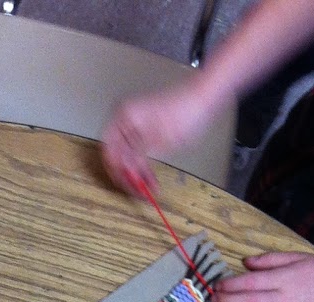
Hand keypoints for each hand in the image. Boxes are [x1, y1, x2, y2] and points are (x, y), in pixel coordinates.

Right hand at [101, 83, 215, 195]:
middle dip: (127, 175)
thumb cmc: (185, 113)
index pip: (109, 150)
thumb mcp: (159, 141)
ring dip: (137, 174)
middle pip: (117, 154)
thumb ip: (137, 157)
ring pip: (128, 156)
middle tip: (137, 191)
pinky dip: (144, 166)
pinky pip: (138, 153)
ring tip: (147, 189)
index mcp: (124, 117)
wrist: (204, 99)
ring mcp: (135, 124)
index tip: (125, 185)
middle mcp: (125, 119)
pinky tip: (151, 180)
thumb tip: (123, 171)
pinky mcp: (146, 130)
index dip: (116, 170)